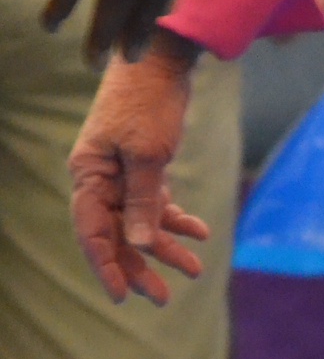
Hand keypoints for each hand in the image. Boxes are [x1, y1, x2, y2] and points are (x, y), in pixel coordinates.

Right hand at [68, 30, 207, 304]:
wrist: (163, 59)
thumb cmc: (149, 103)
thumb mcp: (149, 155)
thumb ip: (143, 200)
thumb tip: (137, 243)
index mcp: (89, 174)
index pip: (91, 231)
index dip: (106, 265)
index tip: (123, 296)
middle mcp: (100, 177)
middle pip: (115, 233)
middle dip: (140, 265)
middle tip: (163, 298)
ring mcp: (122, 173)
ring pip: (138, 222)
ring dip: (164, 246)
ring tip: (194, 270)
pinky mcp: (144, 166)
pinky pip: (156, 203)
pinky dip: (176, 218)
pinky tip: (199, 233)